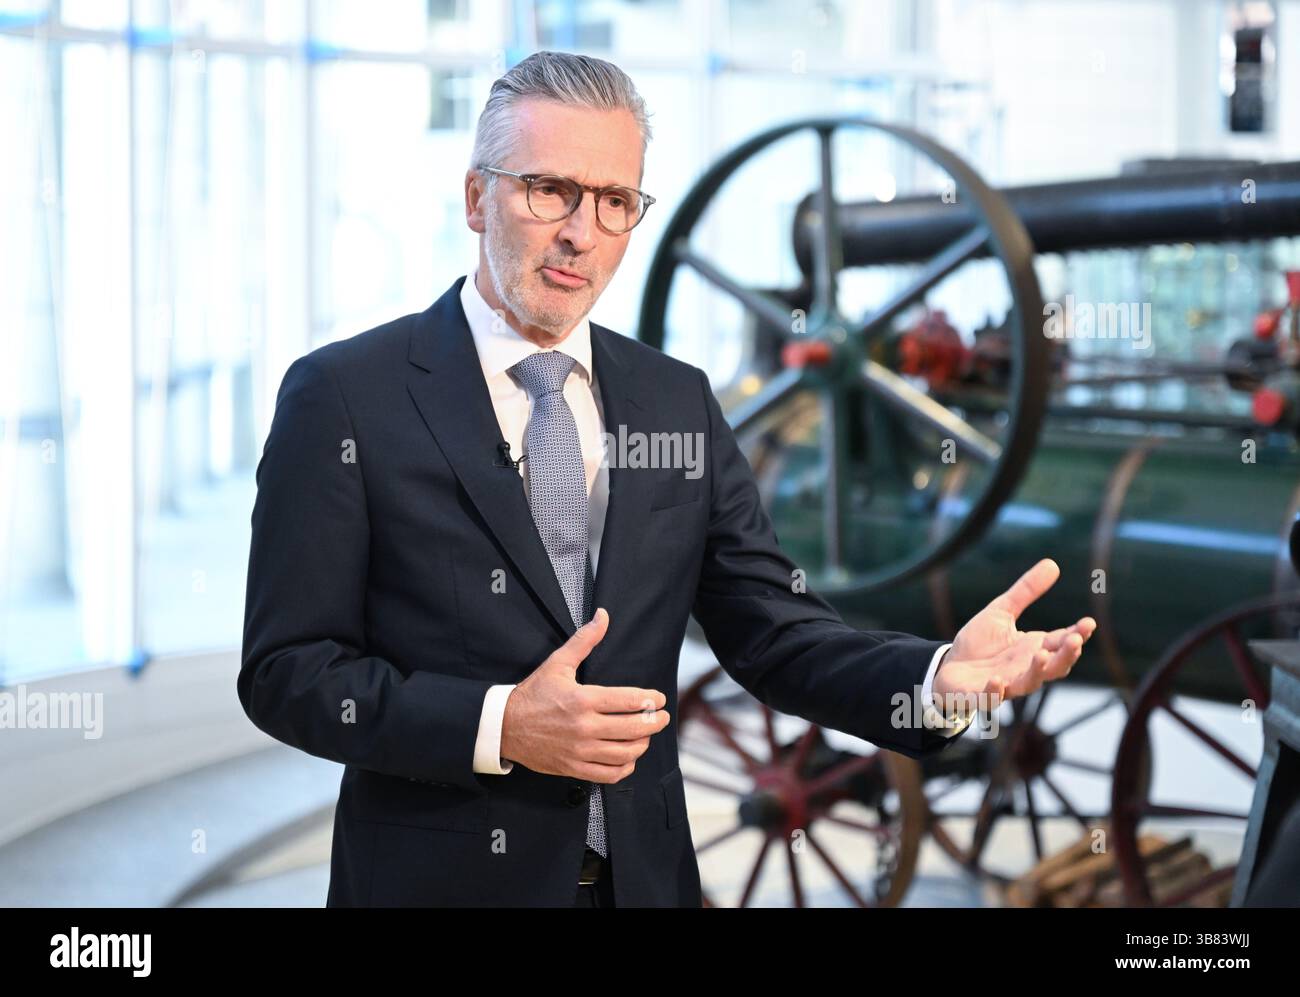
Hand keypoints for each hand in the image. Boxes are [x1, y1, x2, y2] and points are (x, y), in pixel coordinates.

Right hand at [500, 608, 670, 782]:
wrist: (504, 726)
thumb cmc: (533, 694)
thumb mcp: (558, 663)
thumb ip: (584, 640)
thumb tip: (603, 616)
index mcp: (583, 699)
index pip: (629, 701)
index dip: (651, 700)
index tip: (659, 698)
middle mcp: (584, 727)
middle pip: (634, 729)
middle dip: (655, 722)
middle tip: (663, 717)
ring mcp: (580, 750)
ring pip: (625, 753)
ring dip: (642, 744)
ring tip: (645, 735)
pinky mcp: (573, 768)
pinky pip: (609, 774)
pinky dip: (625, 767)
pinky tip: (628, 757)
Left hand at [934, 558, 1096, 711]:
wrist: (949, 667)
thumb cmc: (980, 643)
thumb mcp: (1002, 611)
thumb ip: (1026, 591)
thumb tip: (1053, 564)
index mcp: (1034, 648)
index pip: (1061, 642)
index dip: (1077, 634)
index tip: (1088, 623)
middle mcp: (1025, 668)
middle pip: (1055, 666)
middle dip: (1067, 655)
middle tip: (1074, 640)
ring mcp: (1006, 684)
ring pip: (1029, 683)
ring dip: (1037, 671)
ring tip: (1041, 654)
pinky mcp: (982, 695)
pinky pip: (992, 698)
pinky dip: (995, 691)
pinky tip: (997, 680)